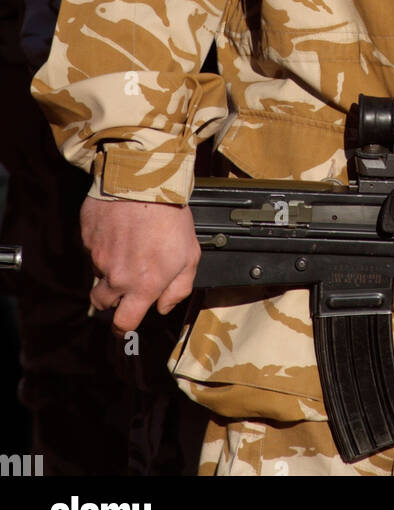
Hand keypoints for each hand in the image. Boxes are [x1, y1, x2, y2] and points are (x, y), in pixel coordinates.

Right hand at [81, 195, 200, 332]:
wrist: (144, 181)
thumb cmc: (171, 216)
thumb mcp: (190, 254)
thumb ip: (179, 288)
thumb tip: (163, 307)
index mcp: (143, 285)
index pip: (124, 323)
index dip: (123, 329)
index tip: (124, 326)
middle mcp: (117, 276)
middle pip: (102, 302)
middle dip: (110, 298)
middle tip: (122, 282)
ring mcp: (99, 256)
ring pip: (97, 271)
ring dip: (108, 265)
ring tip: (127, 242)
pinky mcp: (87, 237)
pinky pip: (92, 247)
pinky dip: (102, 242)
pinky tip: (118, 226)